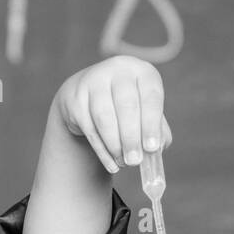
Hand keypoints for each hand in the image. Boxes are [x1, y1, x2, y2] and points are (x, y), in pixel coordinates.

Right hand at [54, 56, 173, 174]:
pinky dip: (101, 150)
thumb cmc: (128, 108)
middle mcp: (118, 70)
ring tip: (123, 163)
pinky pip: (89, 128)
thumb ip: (158, 131)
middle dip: (131, 138)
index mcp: (142, 72)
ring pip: (104, 117)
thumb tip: (156, 150)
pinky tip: (111, 164)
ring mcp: (93, 81)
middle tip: (135, 161)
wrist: (89, 96)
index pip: (150, 96)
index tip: (152, 148)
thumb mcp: (147, 113)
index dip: (152, 123)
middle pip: (126, 106)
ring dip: (115, 144)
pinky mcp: (76, 98)